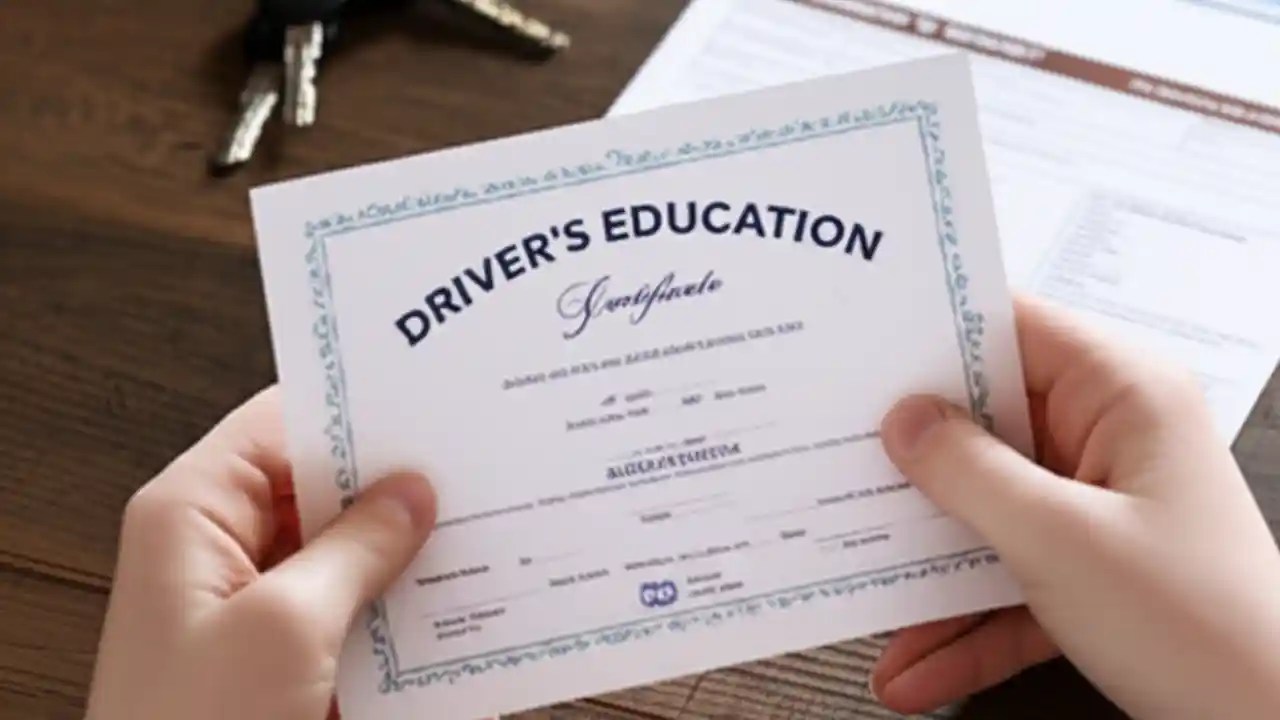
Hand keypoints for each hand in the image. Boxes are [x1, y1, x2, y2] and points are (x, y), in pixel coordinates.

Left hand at [86, 388, 436, 719]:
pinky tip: (452, 606)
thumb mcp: (286, 625)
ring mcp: (255, 606)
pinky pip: (350, 607)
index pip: (280, 421)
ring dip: (403, 551)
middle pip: (319, 484)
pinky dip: (397, 605)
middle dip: (392, 484)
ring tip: (476, 536)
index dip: (352, 408)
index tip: (428, 404)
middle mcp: (221, 548)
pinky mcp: (283, 656)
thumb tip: (410, 493)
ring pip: (344, 548)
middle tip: (469, 474)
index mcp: (192, 513)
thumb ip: (356, 548)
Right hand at [872, 297, 1279, 718]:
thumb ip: (969, 472)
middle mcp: (1109, 437)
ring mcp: (1097, 505)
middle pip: (985, 426)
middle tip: (835, 470)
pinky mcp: (1089, 569)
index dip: (934, 336)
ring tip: (862, 599)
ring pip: (987, 512)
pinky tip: (914, 669)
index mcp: (1122, 394)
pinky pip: (1006, 579)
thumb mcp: (1059, 541)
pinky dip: (963, 624)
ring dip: (927, 567)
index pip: (1012, 329)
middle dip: (912, 467)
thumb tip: (904, 422)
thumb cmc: (1200, 627)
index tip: (857, 352)